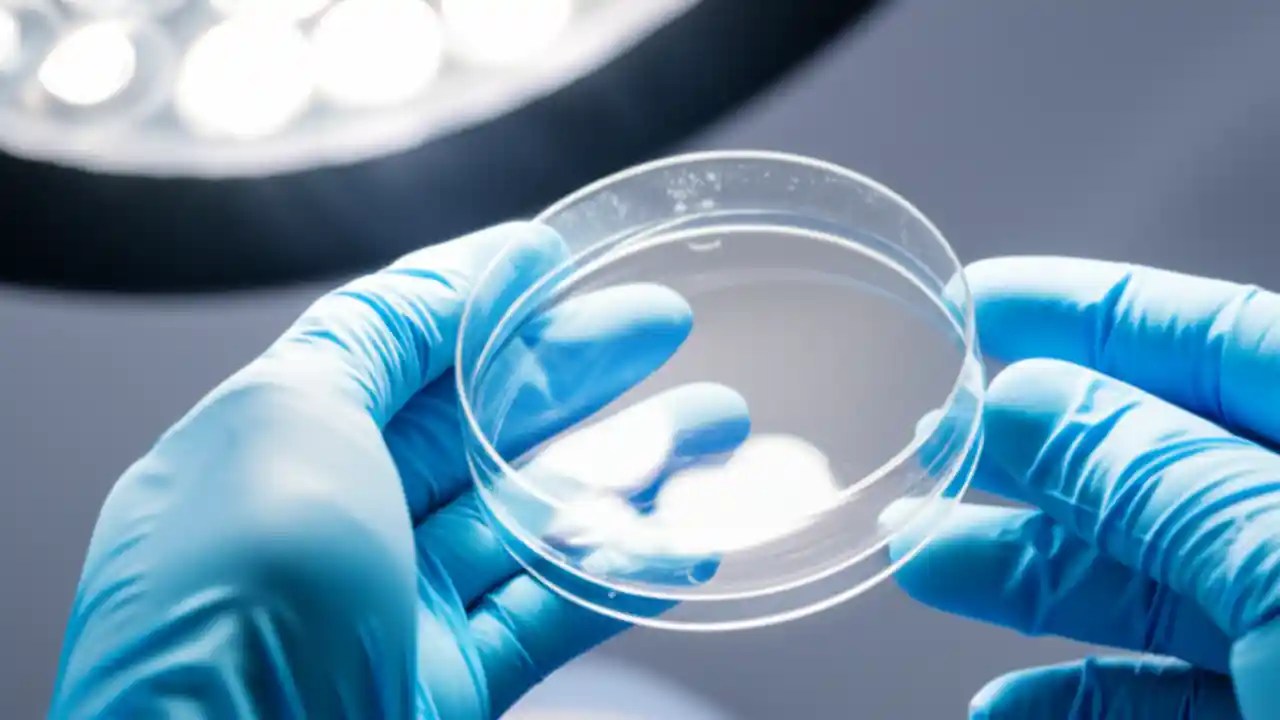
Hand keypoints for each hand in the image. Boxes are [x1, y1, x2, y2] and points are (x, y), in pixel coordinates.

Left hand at [49, 223, 742, 718]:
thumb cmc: (231, 615)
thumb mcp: (285, 426)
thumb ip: (379, 334)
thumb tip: (476, 267)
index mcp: (272, 445)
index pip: (392, 346)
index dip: (480, 296)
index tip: (562, 256)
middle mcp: (334, 521)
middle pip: (478, 422)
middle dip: (578, 369)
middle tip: (668, 322)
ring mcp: (394, 610)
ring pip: (531, 517)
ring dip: (630, 470)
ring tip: (718, 426)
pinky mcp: (445, 687)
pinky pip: (551, 614)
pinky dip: (623, 576)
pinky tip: (690, 543)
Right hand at [883, 258, 1279, 718]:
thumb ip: (1156, 479)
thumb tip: (1027, 401)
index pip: (1220, 340)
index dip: (1091, 309)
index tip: (976, 300)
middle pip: (1160, 463)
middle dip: (1031, 448)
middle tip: (932, 431)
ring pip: (1145, 581)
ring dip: (1021, 571)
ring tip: (918, 553)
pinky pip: (1164, 694)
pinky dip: (1078, 695)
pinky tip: (1006, 700)